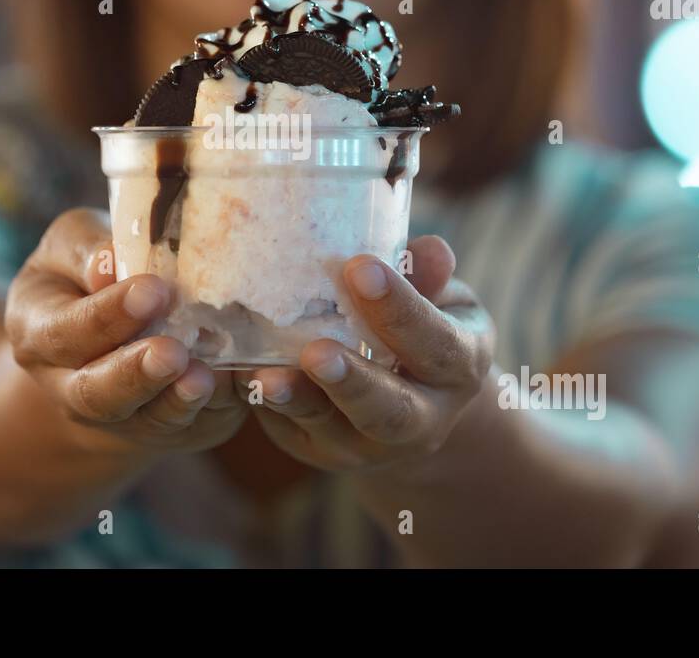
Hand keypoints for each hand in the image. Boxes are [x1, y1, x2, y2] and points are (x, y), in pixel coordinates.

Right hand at [6, 208, 247, 455]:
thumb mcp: (70, 247)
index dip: (107, 315)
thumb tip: (108, 264)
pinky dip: (218, 407)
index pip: (67, 331)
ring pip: (147, 419)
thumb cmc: (88, 273)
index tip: (151, 290)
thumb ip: (85, 250)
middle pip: (98, 394)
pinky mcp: (172, 428)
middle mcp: (71, 388)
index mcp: (38, 334)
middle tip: (173, 352)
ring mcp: (121, 418)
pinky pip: (194, 424)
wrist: (106, 336)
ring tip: (203, 379)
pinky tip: (236, 385)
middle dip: (136, 374)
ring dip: (177, 401)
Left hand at [238, 235, 493, 472]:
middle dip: (353, 382)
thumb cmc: (421, 325)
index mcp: (457, 369)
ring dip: (298, 402)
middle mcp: (422, 419)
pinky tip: (241, 377)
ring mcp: (367, 443)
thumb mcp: (439, 297)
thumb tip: (431, 249)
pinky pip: (290, 430)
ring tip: (264, 378)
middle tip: (316, 351)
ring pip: (332, 430)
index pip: (435, 343)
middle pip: (389, 410)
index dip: (401, 309)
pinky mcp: (318, 448)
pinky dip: (265, 406)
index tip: (362, 268)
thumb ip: (428, 276)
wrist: (410, 396)